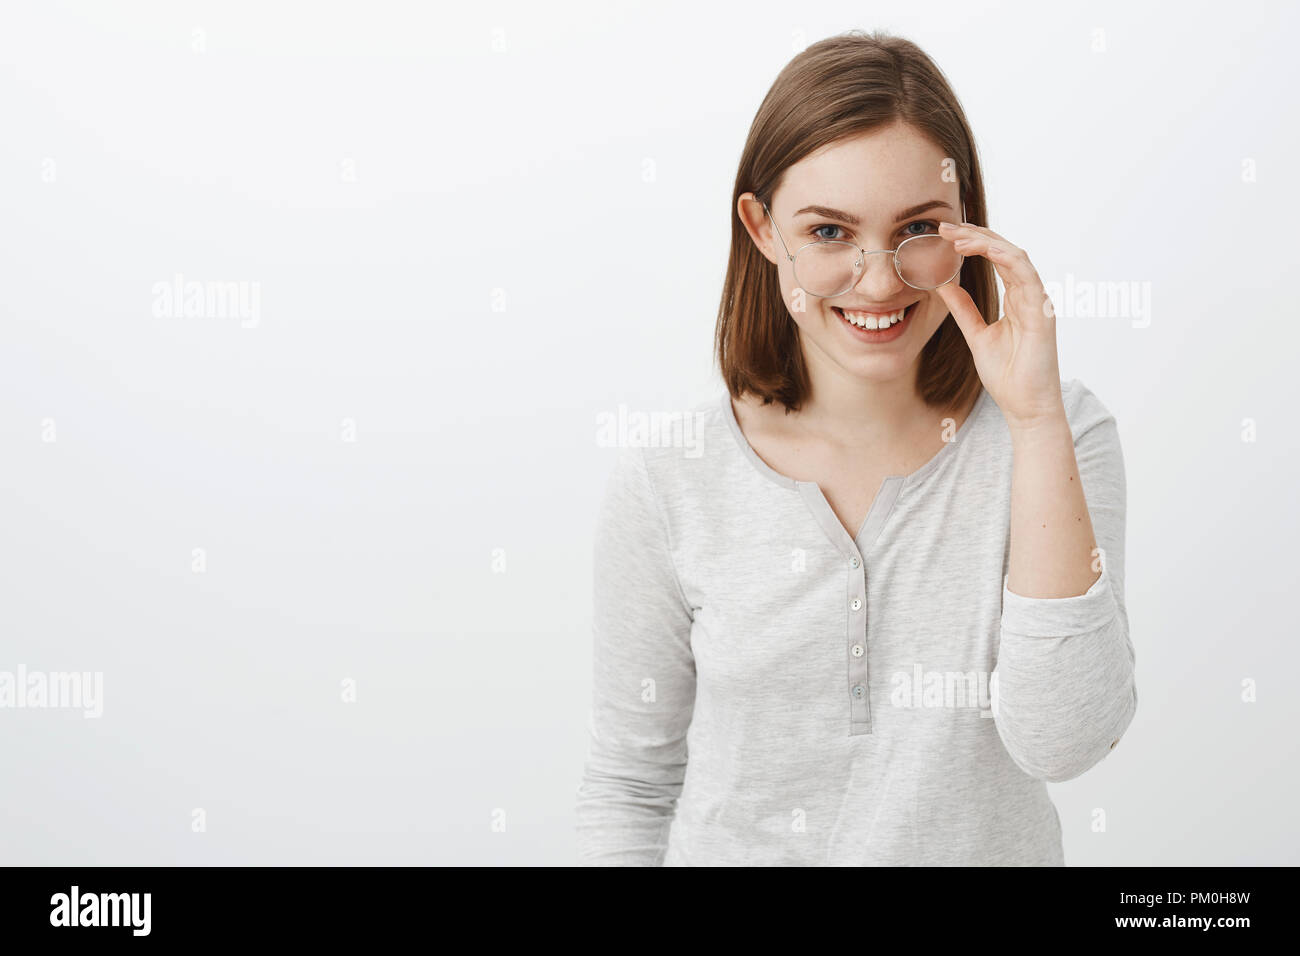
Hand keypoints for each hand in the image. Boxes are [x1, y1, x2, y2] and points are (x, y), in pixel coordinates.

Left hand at [935, 222, 1065, 430]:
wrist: (1024, 405)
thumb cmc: (1006, 374)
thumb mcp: (976, 334)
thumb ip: (964, 309)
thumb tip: (945, 285)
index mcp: (1015, 299)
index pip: (996, 260)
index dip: (973, 243)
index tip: (945, 235)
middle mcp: (1028, 295)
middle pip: (1004, 252)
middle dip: (975, 235)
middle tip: (945, 227)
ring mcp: (1037, 301)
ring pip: (1015, 256)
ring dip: (986, 242)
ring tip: (957, 237)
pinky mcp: (1041, 312)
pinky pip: (1026, 275)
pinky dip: (1006, 258)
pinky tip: (985, 250)